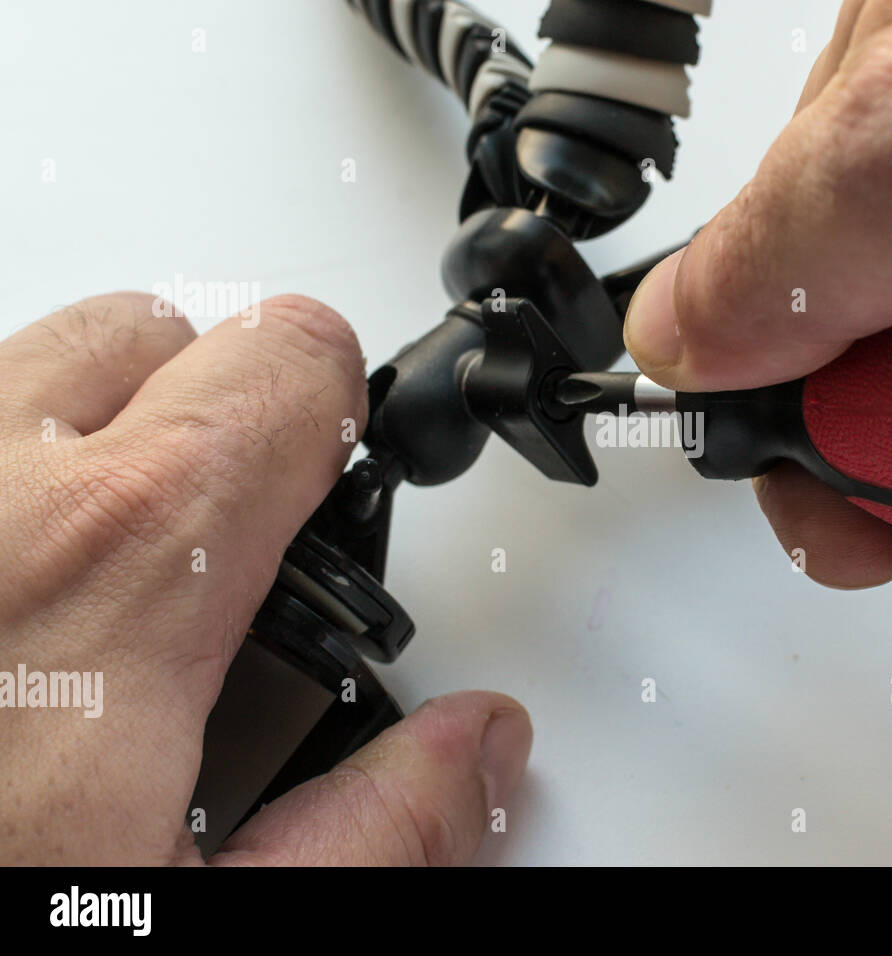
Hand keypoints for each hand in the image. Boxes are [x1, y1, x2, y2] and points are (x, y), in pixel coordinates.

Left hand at [0, 292, 530, 863]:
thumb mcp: (204, 920)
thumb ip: (372, 830)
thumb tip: (475, 751)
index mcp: (117, 567)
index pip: (287, 360)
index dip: (335, 411)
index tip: (328, 473)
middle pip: (157, 332)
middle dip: (214, 413)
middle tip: (220, 539)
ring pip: (33, 365)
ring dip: (90, 437)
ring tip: (104, 574)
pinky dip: (8, 475)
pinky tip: (12, 598)